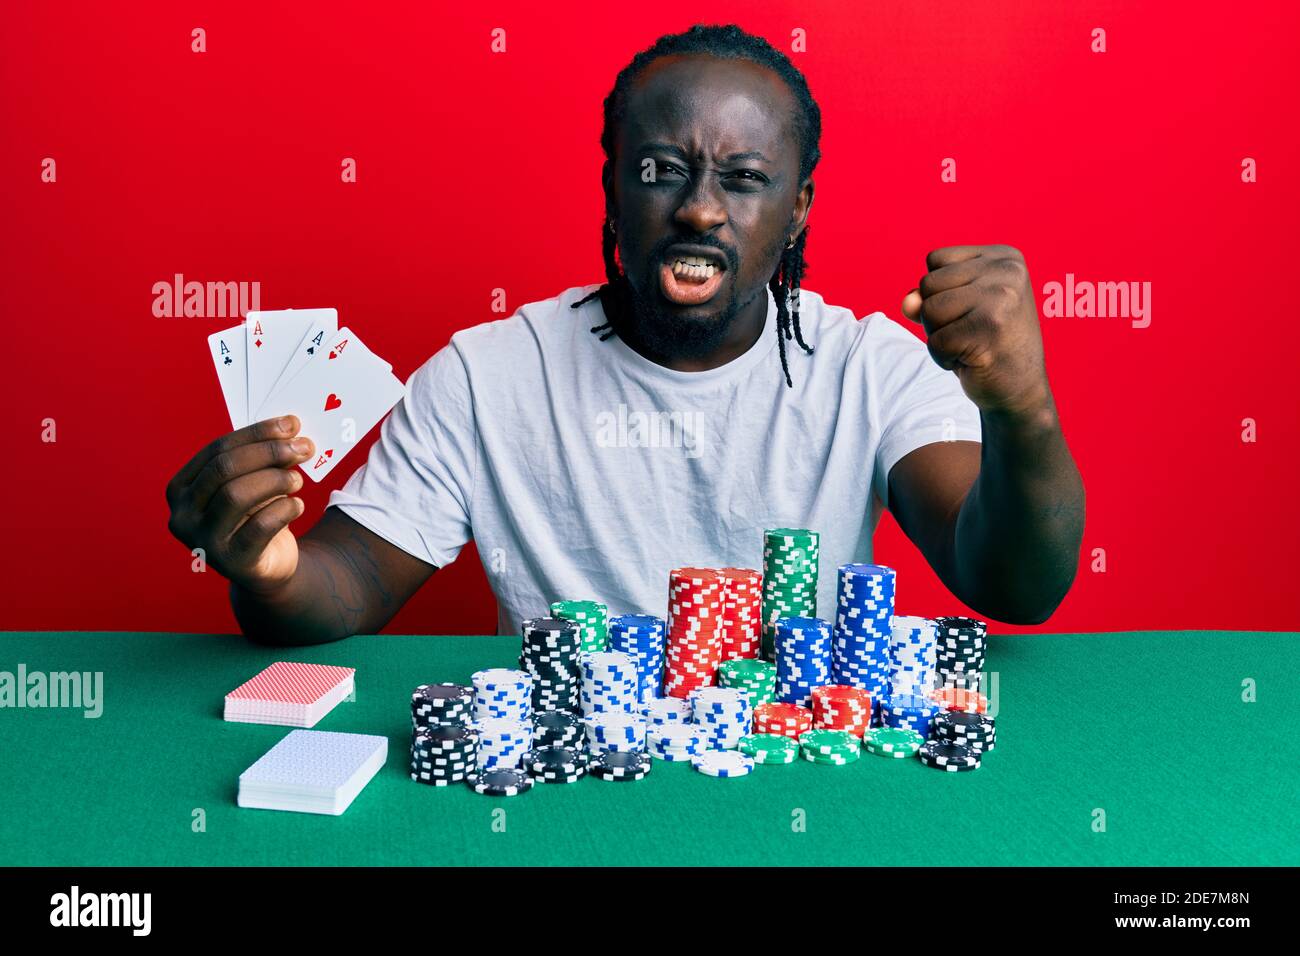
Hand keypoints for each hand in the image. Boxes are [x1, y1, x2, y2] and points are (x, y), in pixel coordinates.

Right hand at [166, 417, 314, 592]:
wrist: (265, 568)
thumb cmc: (255, 516)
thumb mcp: (252, 485)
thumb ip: (262, 459)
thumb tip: (290, 429)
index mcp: (181, 488)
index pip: (217, 450)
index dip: (256, 434)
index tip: (290, 424)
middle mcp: (182, 515)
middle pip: (223, 469)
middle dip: (268, 453)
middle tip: (303, 447)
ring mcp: (203, 541)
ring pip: (236, 496)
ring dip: (275, 480)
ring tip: (298, 479)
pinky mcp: (231, 562)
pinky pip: (259, 527)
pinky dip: (283, 510)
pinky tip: (297, 505)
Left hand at [901, 244, 1050, 417]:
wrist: (1021, 389)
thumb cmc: (986, 343)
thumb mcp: (957, 309)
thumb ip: (927, 296)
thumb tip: (908, 303)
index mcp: (1004, 256)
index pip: (935, 260)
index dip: (940, 292)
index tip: (973, 311)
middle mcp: (1007, 270)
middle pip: (928, 283)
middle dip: (937, 316)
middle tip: (971, 332)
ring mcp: (1001, 297)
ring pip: (928, 310)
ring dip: (939, 336)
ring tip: (970, 344)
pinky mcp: (990, 328)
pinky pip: (935, 341)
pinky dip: (943, 357)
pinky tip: (971, 360)